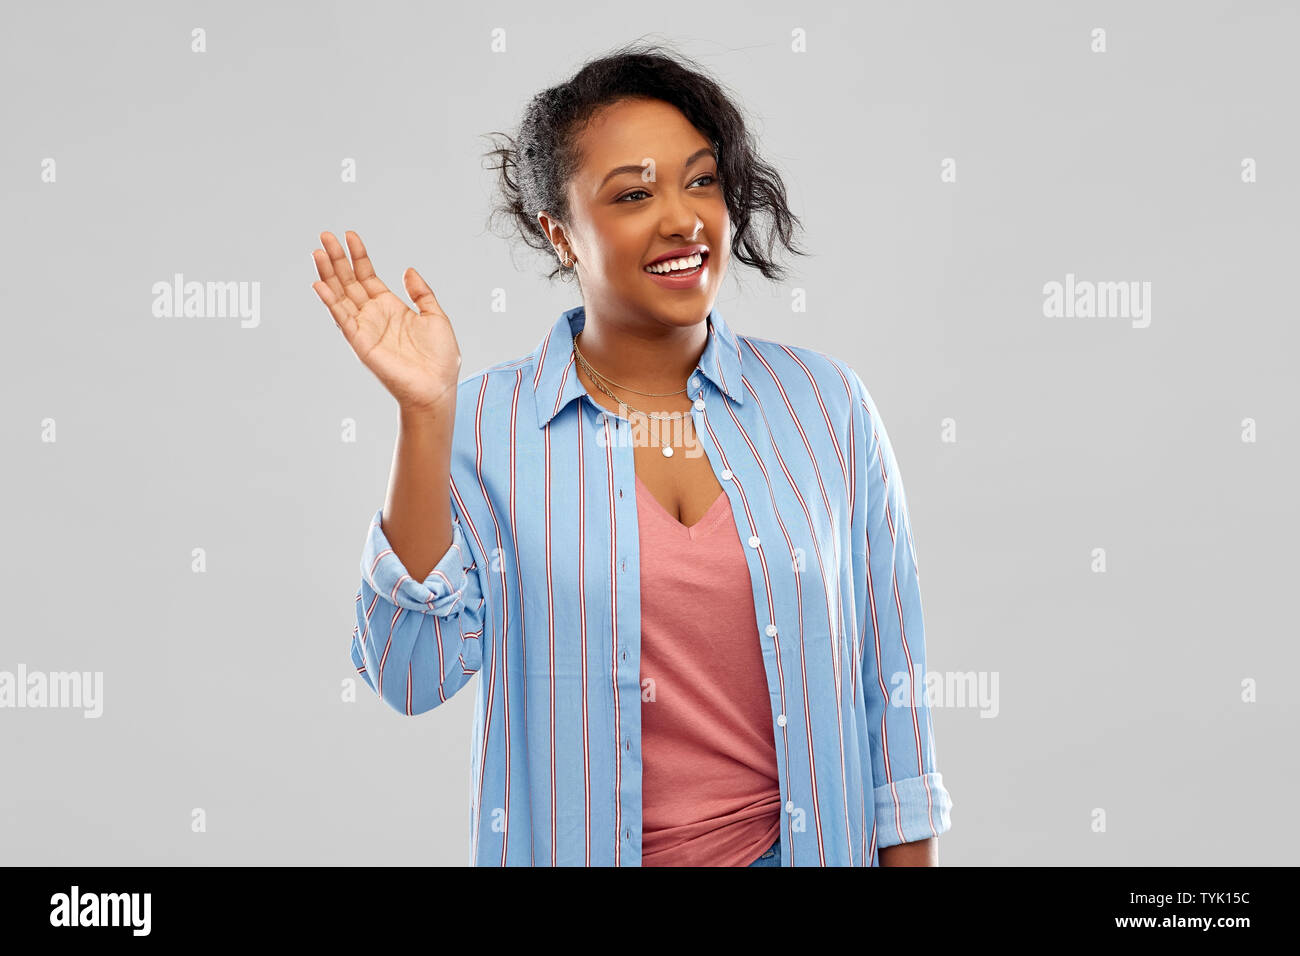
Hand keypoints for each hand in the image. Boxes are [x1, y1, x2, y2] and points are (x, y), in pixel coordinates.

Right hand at [311, 230, 461, 412]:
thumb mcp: (436, 316)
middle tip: (325, 235)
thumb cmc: (439, 359)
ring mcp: (365, 328)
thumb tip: (408, 270)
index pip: (367, 275)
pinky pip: (341, 319)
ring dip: (328, 274)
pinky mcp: (360, 342)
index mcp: (390, 307)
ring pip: (340, 296)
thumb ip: (421, 292)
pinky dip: (330, 302)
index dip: (358, 255)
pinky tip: (319, 284)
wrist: (437, 387)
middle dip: (337, 258)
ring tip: (318, 251)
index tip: (350, 235)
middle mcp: (374, 315)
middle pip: (349, 281)